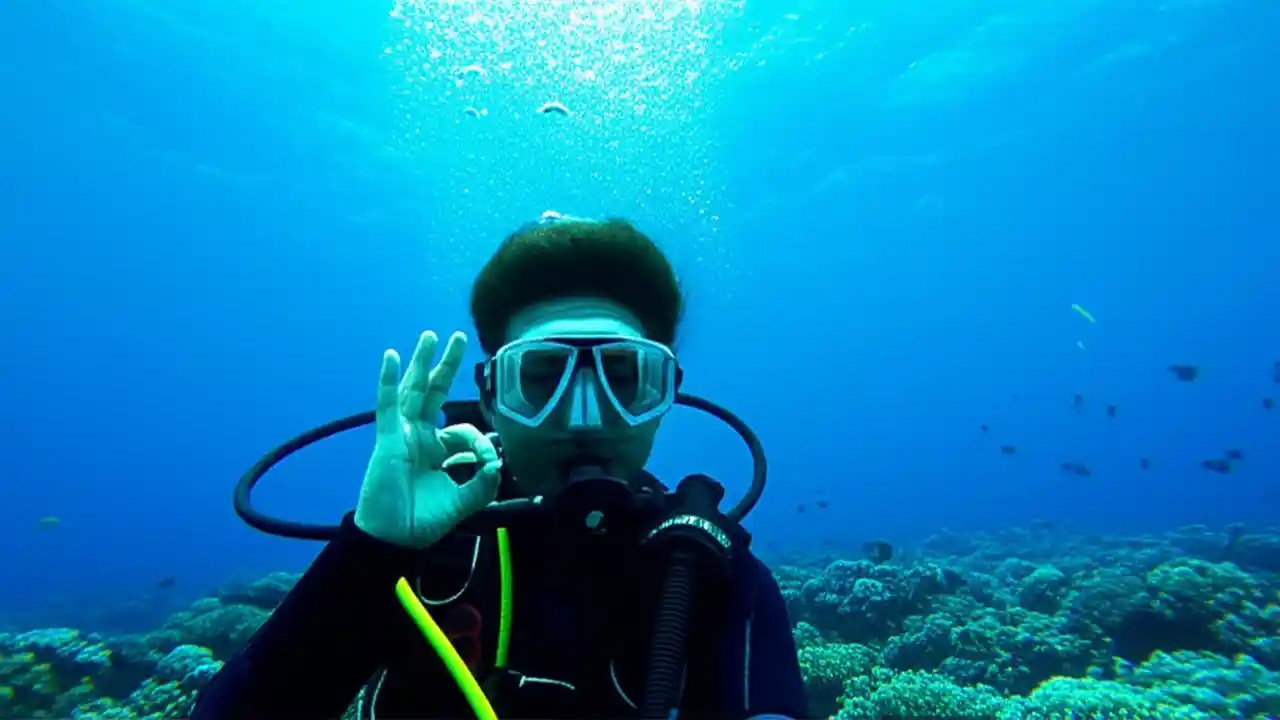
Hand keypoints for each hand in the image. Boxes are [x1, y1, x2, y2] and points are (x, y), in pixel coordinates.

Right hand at [354, 330, 501, 548]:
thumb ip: (482, 486)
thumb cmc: (422, 521)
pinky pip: (387, 405)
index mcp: (438, 450)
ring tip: (429, 336)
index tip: (491, 462)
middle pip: (435, 393)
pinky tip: (391, 357)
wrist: (393, 538)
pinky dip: (389, 381)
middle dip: (447, 365)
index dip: (481, 441)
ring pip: (413, 391)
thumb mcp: (461, 503)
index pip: (464, 430)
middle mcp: (421, 437)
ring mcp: (403, 435)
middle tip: (459, 337)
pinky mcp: (387, 439)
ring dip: (421, 362)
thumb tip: (498, 465)